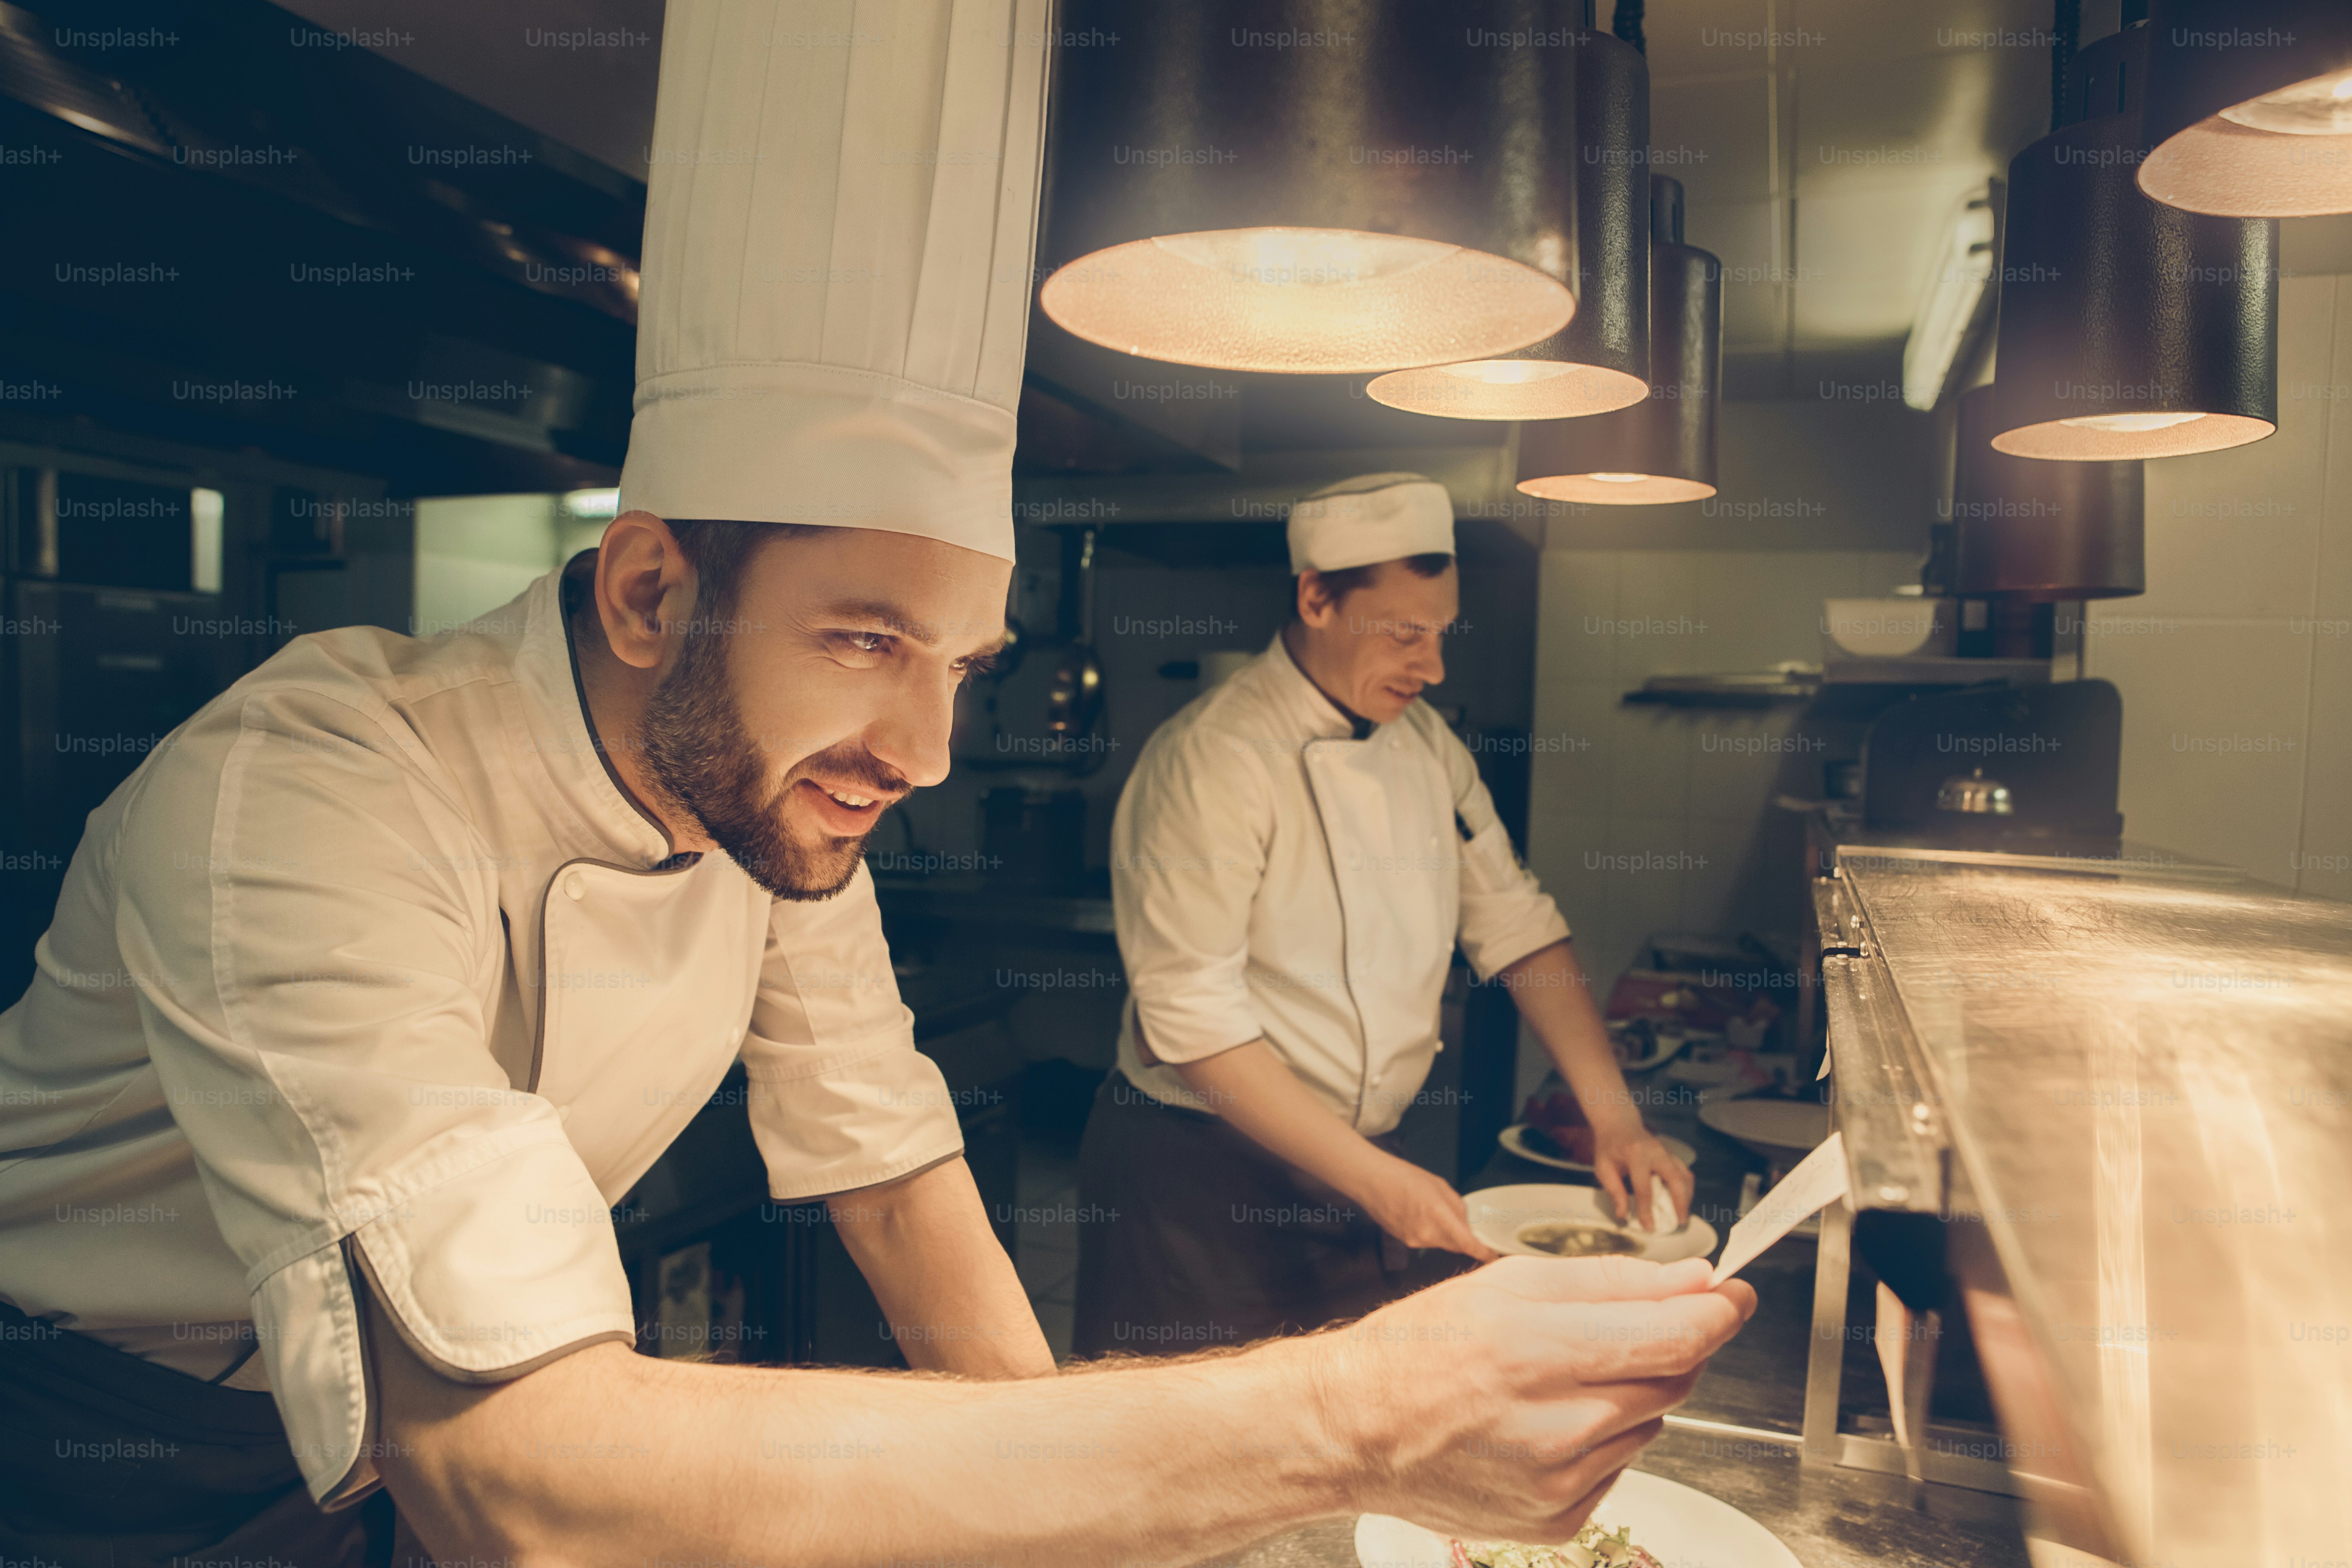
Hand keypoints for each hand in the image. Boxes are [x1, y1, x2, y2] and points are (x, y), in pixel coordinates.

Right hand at [1318, 1256, 1757, 1540]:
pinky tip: (1545, 1423)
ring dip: (1629, 1392)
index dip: (1719, 1311)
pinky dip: (1601, 1439)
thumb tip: (1695, 1280)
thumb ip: (1612, 1281)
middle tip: (1622, 1326)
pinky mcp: (1557, 1520)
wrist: (1354, 1430)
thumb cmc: (1420, 1349)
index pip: (1675, 1337)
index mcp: (1536, 1351)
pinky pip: (1619, 1468)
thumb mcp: (1507, 1284)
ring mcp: (1559, 1483)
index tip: (1735, 1292)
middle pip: (1672, 1379)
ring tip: (1559, 1378)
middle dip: (1668, 1344)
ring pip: (1650, 1424)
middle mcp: (1554, 1425)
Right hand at [1353, 1154, 1500, 1260]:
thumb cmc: (1403, 1177)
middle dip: (1462, 1237)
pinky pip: (1426, 1241)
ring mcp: (1414, 1240)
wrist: (1371, 1181)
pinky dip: (1430, 1232)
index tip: (1493, 1256)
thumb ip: (1457, 1206)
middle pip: (1455, 1245)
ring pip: (1441, 1243)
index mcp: (1438, 1215)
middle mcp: (1427, 1233)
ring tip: (1431, 1210)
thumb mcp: (1439, 1185)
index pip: (1466, 1242)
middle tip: (1461, 1220)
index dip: (1482, 1252)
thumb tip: (1466, 1223)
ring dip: (1445, 1233)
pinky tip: (1419, 1215)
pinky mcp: (1405, 1242)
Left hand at [1589, 1124, 1694, 1230]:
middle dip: (1680, 1202)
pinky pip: (1684, 1172)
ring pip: (1685, 1175)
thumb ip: (1614, 1191)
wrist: (1618, 1123)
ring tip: (1682, 1213)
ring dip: (1687, 1196)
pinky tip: (1682, 1199)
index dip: (1646, 1210)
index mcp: (1636, 1155)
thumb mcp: (1603, 1168)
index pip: (1644, 1188)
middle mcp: (1655, 1152)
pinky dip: (1686, 1187)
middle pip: (1675, 1179)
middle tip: (1679, 1221)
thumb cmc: (1609, 1147)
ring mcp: (1666, 1152)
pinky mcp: (1671, 1154)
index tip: (1649, 1227)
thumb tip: (1623, 1214)